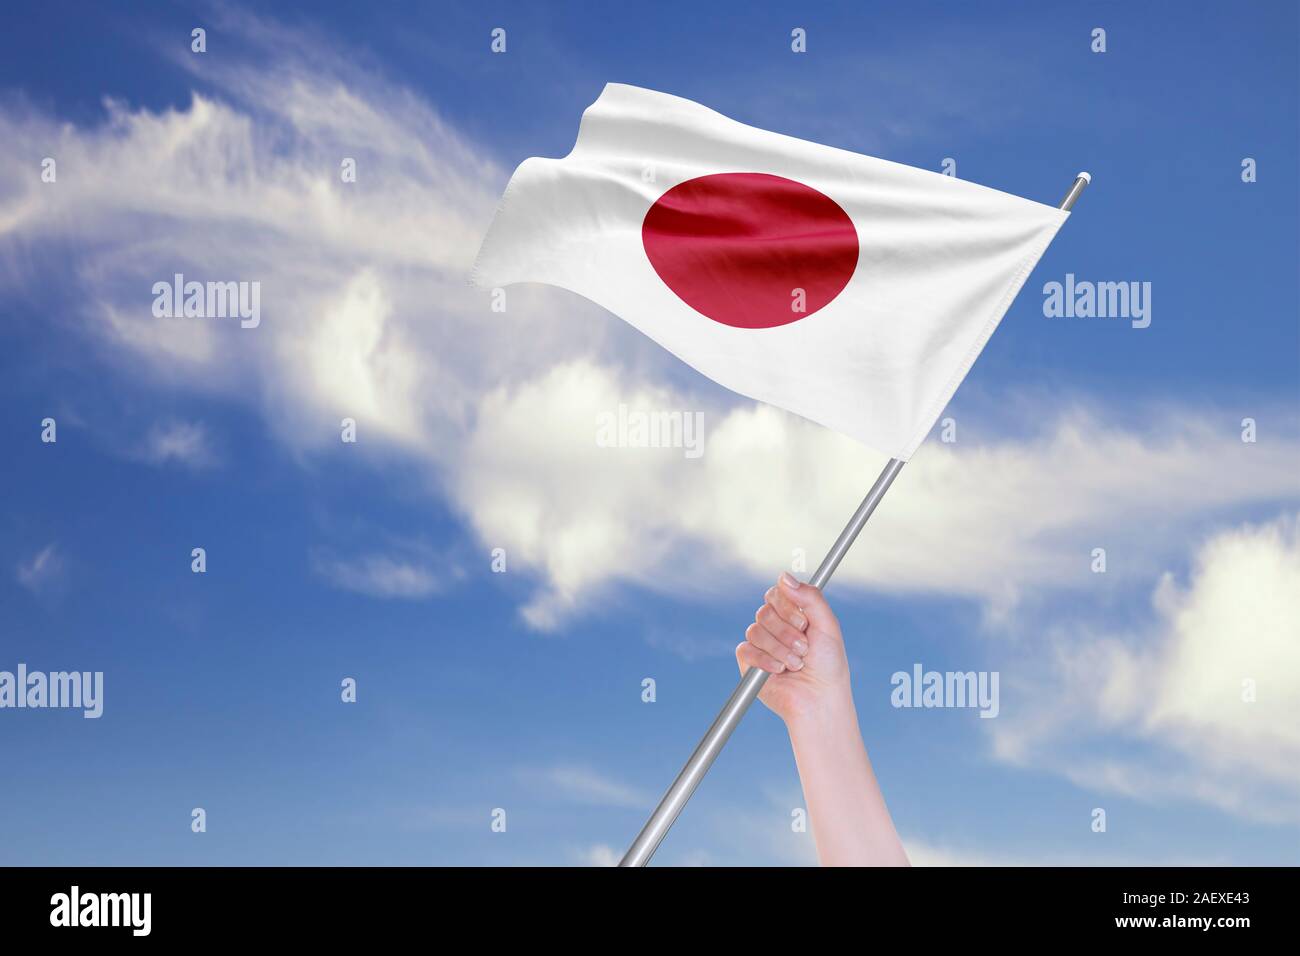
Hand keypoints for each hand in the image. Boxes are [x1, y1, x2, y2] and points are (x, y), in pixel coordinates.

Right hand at [736, 572, 850, 723]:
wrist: (820, 698)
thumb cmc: (829, 665)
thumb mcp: (828, 626)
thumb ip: (811, 597)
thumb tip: (784, 576)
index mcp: (792, 613)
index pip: (776, 593)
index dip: (788, 606)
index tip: (804, 622)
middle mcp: (775, 626)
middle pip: (764, 611)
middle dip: (788, 632)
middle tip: (804, 648)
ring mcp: (761, 643)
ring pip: (755, 630)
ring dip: (780, 649)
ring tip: (796, 664)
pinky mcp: (748, 662)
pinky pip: (746, 649)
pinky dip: (766, 660)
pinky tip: (780, 671)